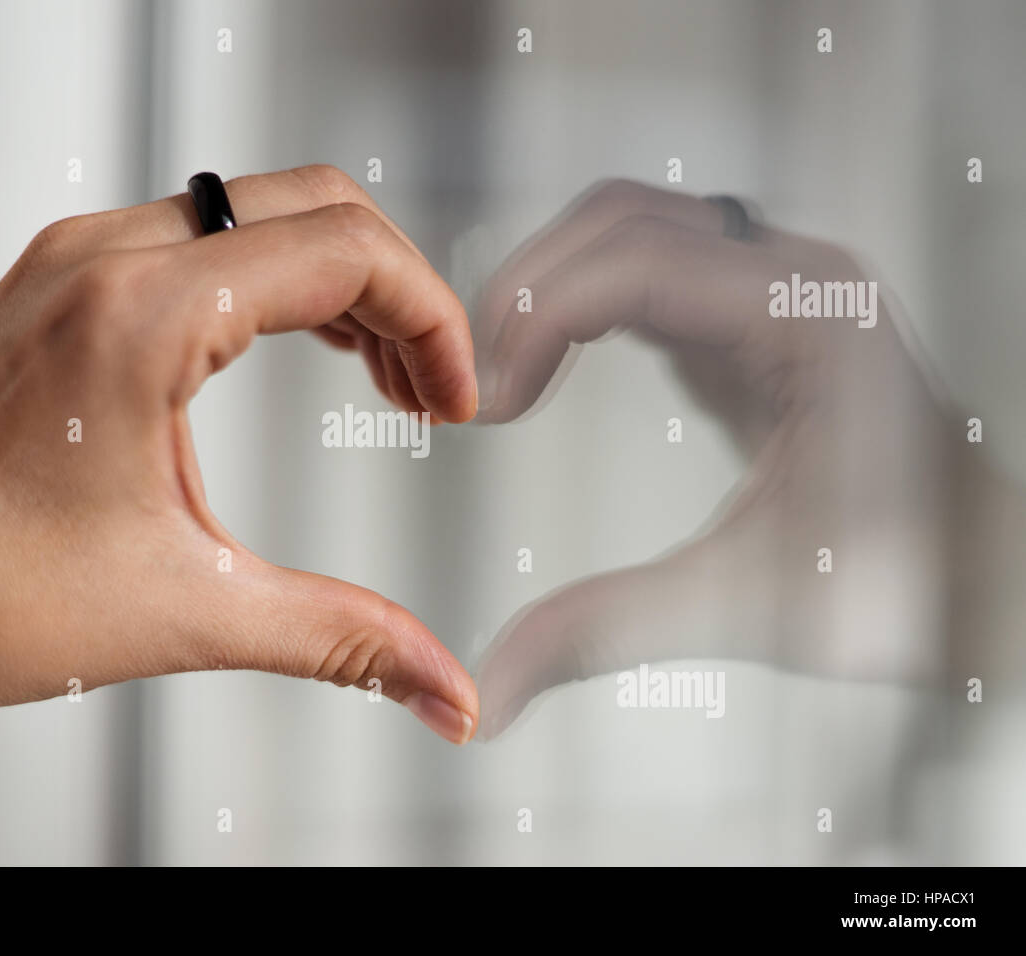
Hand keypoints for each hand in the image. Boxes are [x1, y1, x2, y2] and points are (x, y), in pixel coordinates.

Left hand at [0, 165, 479, 741]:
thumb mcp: (189, 613)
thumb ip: (340, 639)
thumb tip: (443, 691)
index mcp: (142, 315)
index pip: (346, 253)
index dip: (430, 321)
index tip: (451, 401)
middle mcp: (106, 259)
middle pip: (316, 205)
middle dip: (397, 294)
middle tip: (426, 389)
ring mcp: (77, 260)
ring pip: (259, 212)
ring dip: (338, 282)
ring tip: (380, 375)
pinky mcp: (62, 282)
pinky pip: (203, 238)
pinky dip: (273, 281)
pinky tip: (297, 346)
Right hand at [473, 180, 1019, 737]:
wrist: (985, 583)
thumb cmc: (904, 584)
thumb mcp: (740, 607)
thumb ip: (601, 636)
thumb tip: (491, 691)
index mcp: (807, 318)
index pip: (633, 263)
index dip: (538, 320)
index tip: (493, 406)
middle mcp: (793, 282)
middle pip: (620, 221)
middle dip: (528, 289)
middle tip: (476, 380)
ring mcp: (775, 295)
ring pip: (630, 233)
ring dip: (552, 288)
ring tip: (503, 370)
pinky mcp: (755, 325)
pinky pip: (650, 275)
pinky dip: (584, 307)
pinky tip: (554, 367)